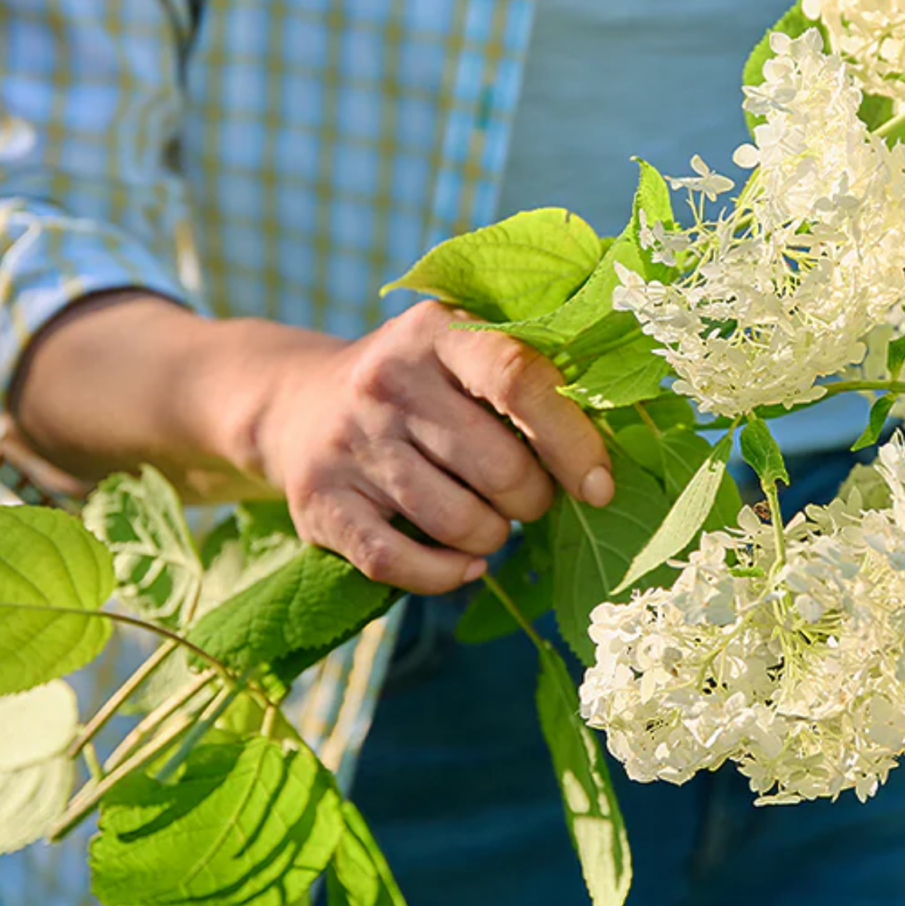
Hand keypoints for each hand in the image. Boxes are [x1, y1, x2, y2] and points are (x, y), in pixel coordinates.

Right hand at [249, 300, 613, 593]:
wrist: (295, 404)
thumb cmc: (421, 388)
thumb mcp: (462, 353)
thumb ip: (530, 381)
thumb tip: (609, 452)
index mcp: (437, 331)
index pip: (519, 378)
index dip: (572, 440)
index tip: (600, 486)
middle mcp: (387, 380)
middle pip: (499, 467)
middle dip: (533, 500)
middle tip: (528, 498)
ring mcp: (349, 443)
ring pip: (457, 522)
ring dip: (493, 537)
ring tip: (491, 522)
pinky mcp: (320, 503)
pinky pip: (401, 563)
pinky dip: (447, 574)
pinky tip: (464, 561)